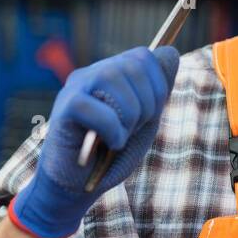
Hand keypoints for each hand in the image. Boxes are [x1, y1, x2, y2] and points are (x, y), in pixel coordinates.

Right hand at [11, 46, 179, 237]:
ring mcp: (76, 87)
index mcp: (111, 73)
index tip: (147, 116)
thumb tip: (171, 52)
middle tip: (131, 130)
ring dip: (128, 118)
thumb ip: (158, 89)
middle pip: (134, 65)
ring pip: (114, 79)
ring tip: (117, 138)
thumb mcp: (144, 121)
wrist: (77, 185)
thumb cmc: (110, 154)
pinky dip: (112, 132)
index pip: (145, 56)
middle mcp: (92, 73)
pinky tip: (107, 145)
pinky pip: (98, 109)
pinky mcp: (65, 107)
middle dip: (146, 104)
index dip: (157, 88)